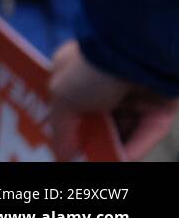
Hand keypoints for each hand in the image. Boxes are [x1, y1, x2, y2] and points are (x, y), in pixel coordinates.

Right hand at [49, 40, 177, 159]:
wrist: (134, 54)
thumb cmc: (89, 69)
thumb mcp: (62, 97)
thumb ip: (60, 128)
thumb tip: (61, 155)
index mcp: (77, 71)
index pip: (71, 103)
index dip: (67, 125)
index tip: (64, 146)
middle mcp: (106, 81)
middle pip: (98, 119)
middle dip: (90, 141)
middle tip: (83, 159)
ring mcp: (134, 94)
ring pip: (123, 129)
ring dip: (112, 148)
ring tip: (101, 163)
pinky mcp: (158, 106)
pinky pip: (145, 132)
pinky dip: (134, 147)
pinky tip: (122, 160)